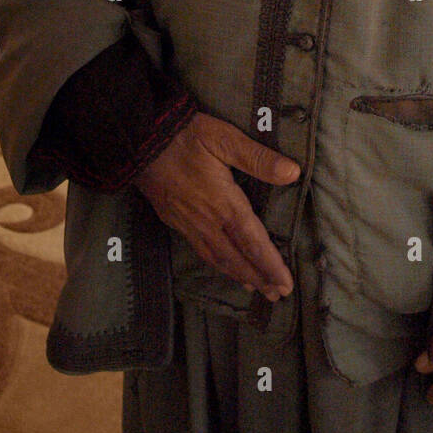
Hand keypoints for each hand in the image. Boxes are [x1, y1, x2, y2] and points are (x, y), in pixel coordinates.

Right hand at [133, 112, 299, 301]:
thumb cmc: (184, 137)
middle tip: (277, 295)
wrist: (139, 142)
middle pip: (237, 258)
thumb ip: (258, 158)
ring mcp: (188, 224)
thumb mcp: (225, 138)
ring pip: (218, 259)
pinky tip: (223, 266)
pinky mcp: (174, 221)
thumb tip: (293, 173)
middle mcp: (207, 221)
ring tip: (256, 288)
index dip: (271, 265)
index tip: (286, 283)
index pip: (253, 242)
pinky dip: (217, 265)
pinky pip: (201, 251)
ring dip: (239, 276)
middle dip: (259, 278)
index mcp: (224, 203)